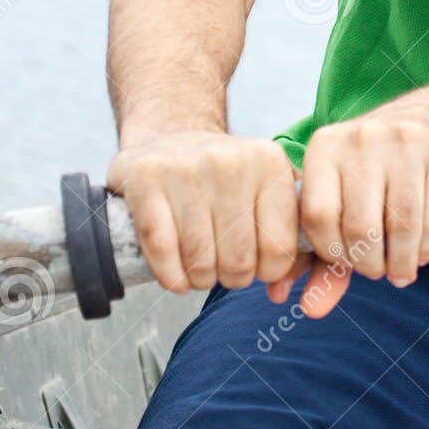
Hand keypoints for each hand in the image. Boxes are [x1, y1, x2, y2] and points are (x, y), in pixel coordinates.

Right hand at [106, 130, 306, 304]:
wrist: (171, 138)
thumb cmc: (224, 179)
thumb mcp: (264, 187)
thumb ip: (283, 232)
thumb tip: (280, 291)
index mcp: (269, 162)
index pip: (279, 247)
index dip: (268, 271)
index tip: (257, 266)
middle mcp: (230, 161)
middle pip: (239, 260)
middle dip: (232, 277)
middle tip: (224, 268)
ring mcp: (185, 168)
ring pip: (200, 260)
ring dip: (200, 279)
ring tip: (200, 269)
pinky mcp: (145, 178)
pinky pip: (162, 250)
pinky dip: (171, 276)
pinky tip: (176, 277)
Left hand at [298, 85, 428, 316]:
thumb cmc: (376, 171)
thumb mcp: (343, 197)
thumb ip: (323, 254)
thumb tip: (309, 309)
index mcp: (325, 145)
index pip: (318, 217)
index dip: (331, 253)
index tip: (346, 261)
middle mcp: (363, 138)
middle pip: (361, 227)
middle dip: (370, 265)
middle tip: (377, 270)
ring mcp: (406, 143)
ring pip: (402, 227)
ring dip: (402, 263)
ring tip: (400, 269)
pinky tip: (423, 253)